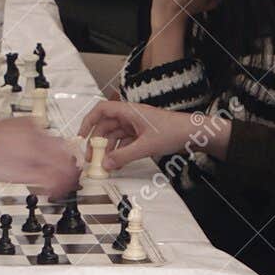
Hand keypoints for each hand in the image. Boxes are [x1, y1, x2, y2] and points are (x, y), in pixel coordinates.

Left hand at [0, 118, 80, 193]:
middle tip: (59, 179)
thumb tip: (61, 183)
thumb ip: (45, 178)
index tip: (65, 186)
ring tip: (44, 169)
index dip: (68, 179)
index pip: (65, 164)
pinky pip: (40, 133)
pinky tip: (33, 154)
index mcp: (39, 149)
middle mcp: (38, 133)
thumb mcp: (19, 176)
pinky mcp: (23, 122)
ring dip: (53, 156)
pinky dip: (41, 144)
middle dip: (64, 166)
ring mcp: (31, 125)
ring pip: (53, 141)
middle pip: (63, 150)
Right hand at [79, 99, 228, 171]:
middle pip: (106, 126)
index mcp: (129, 111)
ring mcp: (137, 125)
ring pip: (115, 135)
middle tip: (92, 157)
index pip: (101, 110)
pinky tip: (118, 163)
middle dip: (97, 141)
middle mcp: (130, 116)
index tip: (81, 136)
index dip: (88, 121)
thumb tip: (105, 164)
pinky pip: (125, 142)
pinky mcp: (143, 134)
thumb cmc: (173, 131)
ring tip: (104, 164)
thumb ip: (124, 156)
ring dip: (109, 149)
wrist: (193, 134)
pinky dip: (120, 151)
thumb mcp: (146, 146)